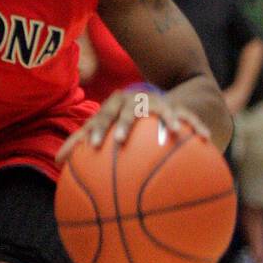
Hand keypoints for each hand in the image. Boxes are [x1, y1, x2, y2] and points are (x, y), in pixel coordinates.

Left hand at [56, 89, 210, 163]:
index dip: (98, 129)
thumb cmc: (121, 122)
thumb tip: (57, 161)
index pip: (103, 115)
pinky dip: (196, 126)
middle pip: (130, 109)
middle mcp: (137, 101)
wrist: (155, 100)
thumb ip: (81, 142)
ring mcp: (160, 104)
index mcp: (116, 105)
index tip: (94, 146)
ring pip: (163, 109)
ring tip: (171, 133)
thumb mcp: (103, 127)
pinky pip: (189, 118)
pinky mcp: (180, 110)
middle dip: (125, 123)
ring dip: (166, 120)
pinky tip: (204, 138)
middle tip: (120, 141)